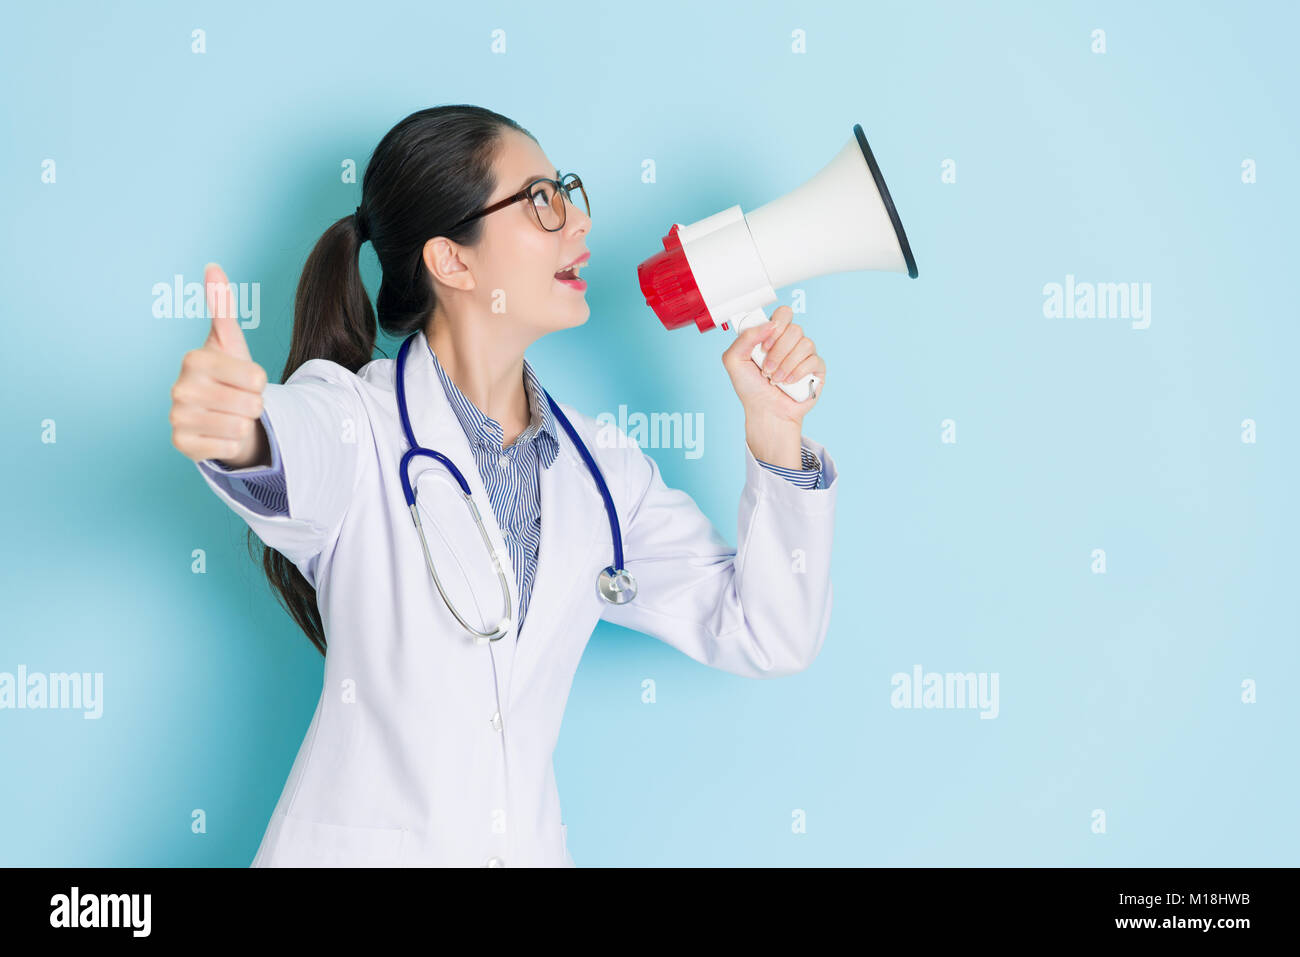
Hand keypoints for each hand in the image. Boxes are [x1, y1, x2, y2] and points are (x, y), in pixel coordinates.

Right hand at [169, 263, 269, 465]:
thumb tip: (213, 266)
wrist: (216, 412)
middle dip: (252, 404)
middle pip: (251, 404)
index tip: (241, 378)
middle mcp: (179, 388)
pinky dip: (230, 443)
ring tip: (228, 414)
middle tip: (236, 399)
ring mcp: (177, 418)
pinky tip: (217, 432)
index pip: (256, 378)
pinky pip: (228, 447)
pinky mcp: (181, 444)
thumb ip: (223, 307)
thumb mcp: (231, 342)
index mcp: (194, 359)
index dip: (258, 381)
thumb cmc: (228, 374)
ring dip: (242, 423)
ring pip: (241, 427)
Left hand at [720, 305, 825, 425]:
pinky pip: (814, 360)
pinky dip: (798, 373)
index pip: (784, 314)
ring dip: (786, 364)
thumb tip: (770, 324)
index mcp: (773, 335)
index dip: (775, 326)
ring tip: (775, 379)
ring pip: (806, 344)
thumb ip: (745, 337)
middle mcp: (791, 342)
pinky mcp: (817, 369)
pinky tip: (788, 383)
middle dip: (778, 351)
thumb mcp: (734, 360)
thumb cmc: (750, 387)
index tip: (764, 346)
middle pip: (795, 329)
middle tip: (767, 368)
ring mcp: (805, 355)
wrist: (765, 411)